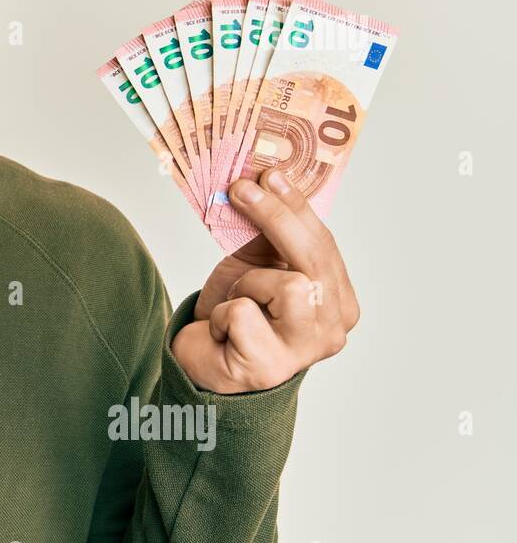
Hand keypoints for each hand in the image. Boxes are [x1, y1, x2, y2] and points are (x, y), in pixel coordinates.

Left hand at [171, 169, 359, 393]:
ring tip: (236, 299)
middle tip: (241, 188)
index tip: (271, 175)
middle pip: (314, 261)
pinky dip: (223, 313)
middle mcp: (332, 329)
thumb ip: (270, 233)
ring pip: (286, 287)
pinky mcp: (269, 368)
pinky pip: (243, 314)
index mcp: (338, 300)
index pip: (324, 245)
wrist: (203, 360)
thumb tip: (263, 180)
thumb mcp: (257, 264)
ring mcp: (305, 352)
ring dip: (247, 284)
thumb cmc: (237, 312)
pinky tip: (223, 330)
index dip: (297, 208)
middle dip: (276, 218)